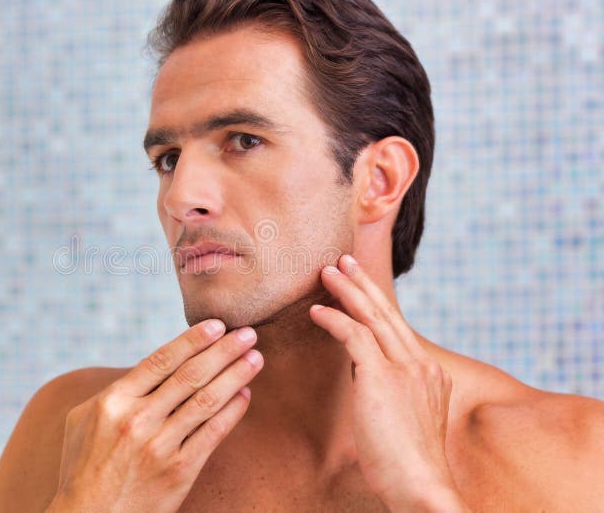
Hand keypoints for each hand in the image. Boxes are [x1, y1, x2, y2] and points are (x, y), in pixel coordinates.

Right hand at [47, 320, 262, 512]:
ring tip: (255, 358)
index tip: (217, 324)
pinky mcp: (179, 471)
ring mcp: (160, 446)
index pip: (162, 360)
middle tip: (248, 332)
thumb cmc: (84, 465)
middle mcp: (137, 420)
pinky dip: (233, 411)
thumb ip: (117, 390)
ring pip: (206, 400)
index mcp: (114, 401)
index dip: (193, 339)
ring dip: (235, 375)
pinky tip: (245, 394)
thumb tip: (154, 367)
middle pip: (190, 375)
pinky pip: (213, 433)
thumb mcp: (84, 420)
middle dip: (224, 350)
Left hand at [309, 254, 469, 512]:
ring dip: (348, 291)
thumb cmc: (406, 466)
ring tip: (327, 273)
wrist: (421, 487)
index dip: (377, 304)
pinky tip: (317, 312)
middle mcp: (422, 365)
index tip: (360, 286)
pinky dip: (334, 319)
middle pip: (388, 314)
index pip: (398, 329)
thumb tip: (364, 375)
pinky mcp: (383, 377)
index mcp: (431, 375)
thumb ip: (390, 392)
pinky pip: (355, 335)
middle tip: (344, 261)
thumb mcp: (404, 421)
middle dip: (364, 284)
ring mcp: (406, 369)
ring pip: (373, 316)